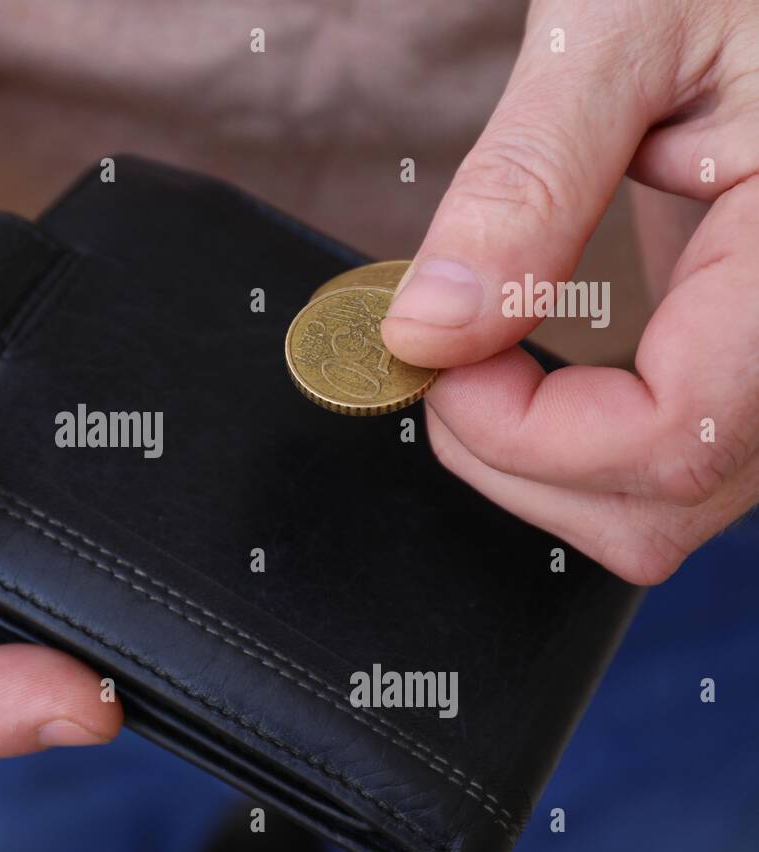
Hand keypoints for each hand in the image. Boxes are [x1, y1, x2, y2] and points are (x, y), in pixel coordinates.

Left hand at [382, 0, 758, 584]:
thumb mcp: (621, 30)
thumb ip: (525, 185)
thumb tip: (425, 333)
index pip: (673, 438)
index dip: (523, 435)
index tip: (434, 363)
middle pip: (665, 505)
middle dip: (518, 460)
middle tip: (446, 360)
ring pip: (673, 505)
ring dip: (547, 461)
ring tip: (486, 362)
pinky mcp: (758, 355)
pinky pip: (679, 456)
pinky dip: (585, 443)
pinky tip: (540, 373)